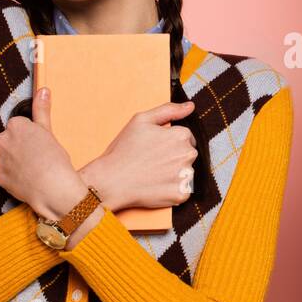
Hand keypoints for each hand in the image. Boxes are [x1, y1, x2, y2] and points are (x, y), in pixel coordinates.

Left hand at [0, 87, 83, 218]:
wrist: (52, 188)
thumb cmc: (54, 159)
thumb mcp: (49, 131)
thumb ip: (41, 110)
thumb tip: (42, 90)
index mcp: (15, 126)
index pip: (17, 125)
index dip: (29, 134)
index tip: (39, 143)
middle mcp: (2, 141)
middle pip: (7, 139)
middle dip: (18, 145)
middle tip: (36, 155)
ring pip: (5, 157)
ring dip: (14, 160)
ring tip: (33, 169)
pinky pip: (5, 173)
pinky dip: (14, 175)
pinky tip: (27, 179)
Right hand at [79, 100, 197, 211]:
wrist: (111, 181)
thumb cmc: (124, 150)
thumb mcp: (141, 120)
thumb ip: (169, 110)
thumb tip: (190, 106)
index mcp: (181, 136)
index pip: (186, 137)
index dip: (169, 142)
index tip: (155, 149)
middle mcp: (188, 155)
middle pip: (188, 155)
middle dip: (174, 157)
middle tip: (152, 161)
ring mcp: (186, 176)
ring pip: (187, 173)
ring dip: (174, 174)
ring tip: (153, 174)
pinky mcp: (182, 194)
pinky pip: (183, 190)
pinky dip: (172, 189)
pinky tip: (156, 186)